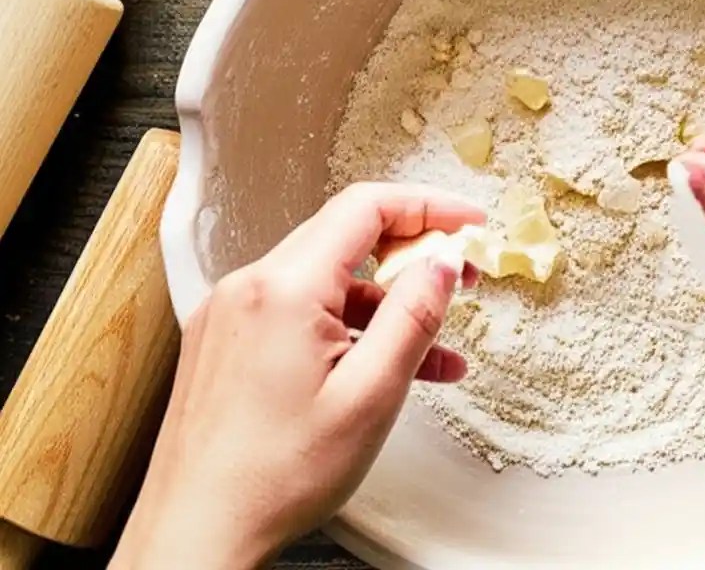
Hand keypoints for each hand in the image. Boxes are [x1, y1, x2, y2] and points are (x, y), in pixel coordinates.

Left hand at [111, 183, 483, 568]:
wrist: (200, 533)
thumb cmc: (276, 477)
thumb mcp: (371, 396)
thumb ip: (414, 317)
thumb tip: (445, 262)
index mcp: (283, 289)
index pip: (366, 207)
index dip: (428, 206)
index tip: (469, 223)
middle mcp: (248, 288)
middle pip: (345, 237)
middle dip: (412, 254)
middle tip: (462, 279)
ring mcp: (230, 314)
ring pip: (325, 282)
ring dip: (384, 306)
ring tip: (435, 352)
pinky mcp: (224, 342)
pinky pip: (298, 313)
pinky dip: (346, 329)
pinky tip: (381, 369)